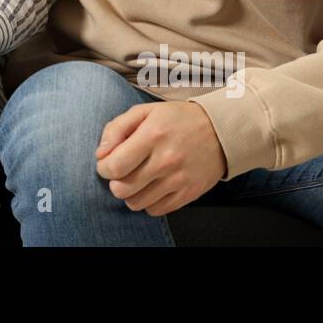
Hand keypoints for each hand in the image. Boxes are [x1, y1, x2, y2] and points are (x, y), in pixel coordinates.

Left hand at [94, 100, 225, 215]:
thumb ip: (116, 128)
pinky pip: (156, 210)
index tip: (107, 163)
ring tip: (137, 180)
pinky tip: (153, 187)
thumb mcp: (145, 112)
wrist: (221, 130)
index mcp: (152, 136)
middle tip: (122, 172)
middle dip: (115, 182)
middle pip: (123, 189)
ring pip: (136, 203)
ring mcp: (179, 180)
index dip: (104, 168)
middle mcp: (166, 160)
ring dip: (130, 194)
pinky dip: (148, 202)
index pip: (115, 166)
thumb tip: (100, 154)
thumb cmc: (178, 119)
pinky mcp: (189, 194)